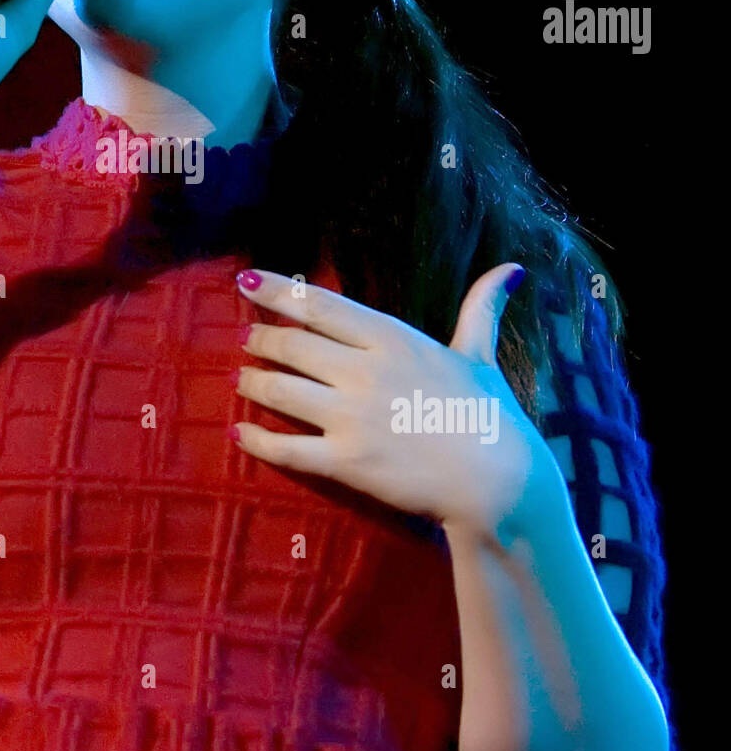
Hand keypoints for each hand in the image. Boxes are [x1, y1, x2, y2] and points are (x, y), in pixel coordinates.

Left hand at [230, 265, 562, 535]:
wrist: (500, 483)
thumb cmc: (489, 414)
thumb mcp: (480, 354)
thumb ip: (481, 308)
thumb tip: (510, 267)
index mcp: (393, 339)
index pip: (320, 307)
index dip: (277, 292)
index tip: (246, 281)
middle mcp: (364, 372)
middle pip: (291, 347)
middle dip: (260, 339)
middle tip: (245, 339)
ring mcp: (351, 418)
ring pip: (281, 391)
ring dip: (252, 382)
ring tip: (240, 377)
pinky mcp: (346, 462)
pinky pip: (287, 449)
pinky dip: (256, 440)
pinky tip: (238, 432)